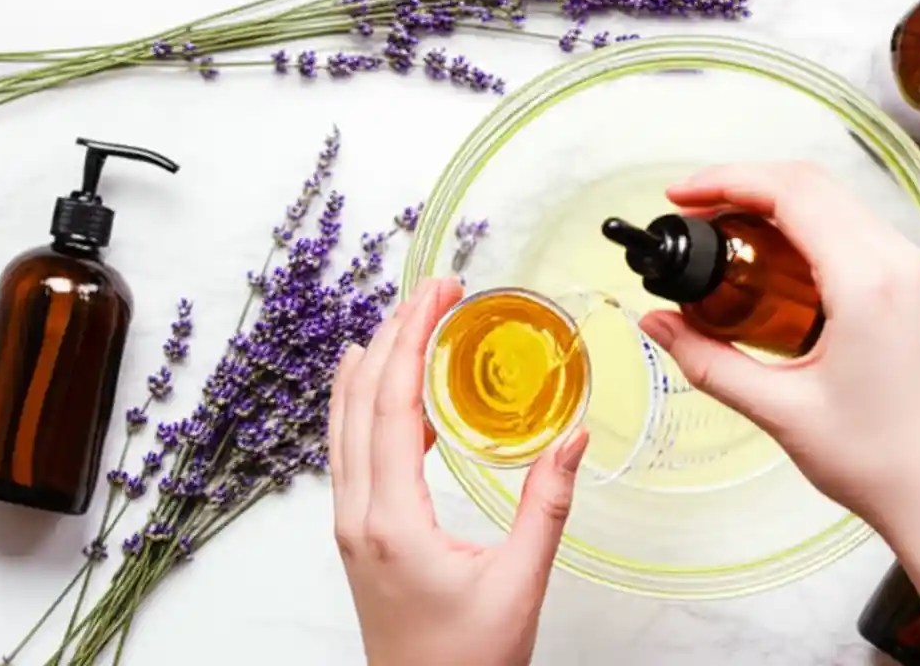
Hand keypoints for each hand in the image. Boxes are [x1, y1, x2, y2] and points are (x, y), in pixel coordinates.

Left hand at [328, 277, 589, 665]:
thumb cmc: (466, 663)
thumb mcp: (519, 581)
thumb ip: (546, 505)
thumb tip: (574, 437)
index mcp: (391, 521)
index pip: (392, 404)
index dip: (413, 337)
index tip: (439, 290)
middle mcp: (357, 516)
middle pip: (358, 400)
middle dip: (392, 334)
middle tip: (430, 290)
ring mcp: (351, 526)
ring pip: (345, 425)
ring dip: (374, 366)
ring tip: (406, 323)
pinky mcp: (360, 536)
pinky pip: (352, 453)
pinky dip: (370, 408)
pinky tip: (403, 400)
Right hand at [638, 162, 919, 535]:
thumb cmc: (882, 462)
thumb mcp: (779, 410)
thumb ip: (709, 360)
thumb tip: (659, 324)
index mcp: (868, 282)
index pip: (791, 192)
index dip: (727, 182)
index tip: (683, 196)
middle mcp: (900, 264)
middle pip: (813, 184)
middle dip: (745, 187)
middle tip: (694, 213)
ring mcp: (916, 273)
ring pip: (837, 203)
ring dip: (777, 205)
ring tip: (725, 237)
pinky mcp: (919, 290)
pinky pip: (858, 232)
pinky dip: (809, 229)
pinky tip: (774, 263)